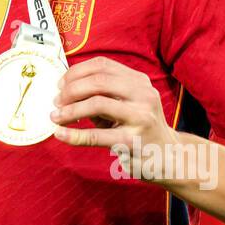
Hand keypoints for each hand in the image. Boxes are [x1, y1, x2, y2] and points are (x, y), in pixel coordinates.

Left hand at [50, 56, 175, 178]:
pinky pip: (96, 136)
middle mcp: (143, 95)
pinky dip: (74, 135)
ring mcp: (140, 117)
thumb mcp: (125, 105)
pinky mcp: (133, 141)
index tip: (60, 84)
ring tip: (56, 117)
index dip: (76, 72)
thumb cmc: (138, 129)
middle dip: (71, 89)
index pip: (102, 65)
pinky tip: (60, 134)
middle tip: (56, 101)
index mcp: (139, 82)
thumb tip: (63, 92)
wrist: (169, 159)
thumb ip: (101, 95)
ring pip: (97, 103)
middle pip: (98, 80)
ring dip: (70, 110)